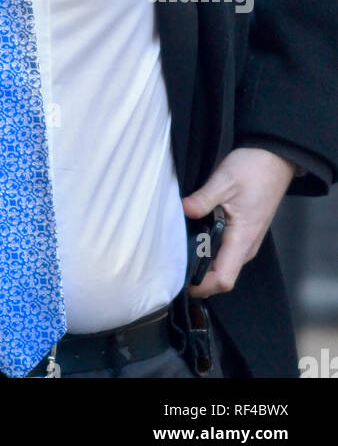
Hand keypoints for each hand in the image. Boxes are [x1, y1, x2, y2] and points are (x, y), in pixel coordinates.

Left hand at [182, 147, 295, 298]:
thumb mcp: (224, 180)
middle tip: (170, 264)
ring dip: (202, 266)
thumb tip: (183, 210)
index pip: (224, 279)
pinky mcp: (243, 233)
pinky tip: (192, 239)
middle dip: (197, 278)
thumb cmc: (253, 170)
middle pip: (222, 278)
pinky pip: (225, 253)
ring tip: (177, 253)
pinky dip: (209, 253)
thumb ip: (203, 199)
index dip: (201, 285)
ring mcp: (246, 241)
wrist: (275, 160)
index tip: (178, 278)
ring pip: (223, 266)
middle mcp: (246, 247)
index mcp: (242, 239)